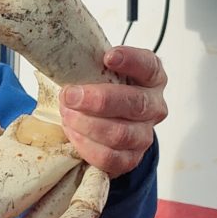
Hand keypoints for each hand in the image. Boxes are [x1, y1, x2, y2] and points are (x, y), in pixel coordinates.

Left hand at [59, 47, 167, 179]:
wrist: (105, 125)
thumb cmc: (103, 91)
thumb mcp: (102, 74)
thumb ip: (92, 68)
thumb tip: (62, 62)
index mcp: (151, 79)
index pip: (149, 66)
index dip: (131, 61)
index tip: (108, 58)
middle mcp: (154, 107)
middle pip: (136, 104)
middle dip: (99, 100)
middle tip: (71, 95)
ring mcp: (145, 135)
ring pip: (121, 134)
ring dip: (87, 124)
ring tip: (67, 114)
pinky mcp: (131, 159)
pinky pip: (109, 157)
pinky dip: (86, 145)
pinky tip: (72, 132)